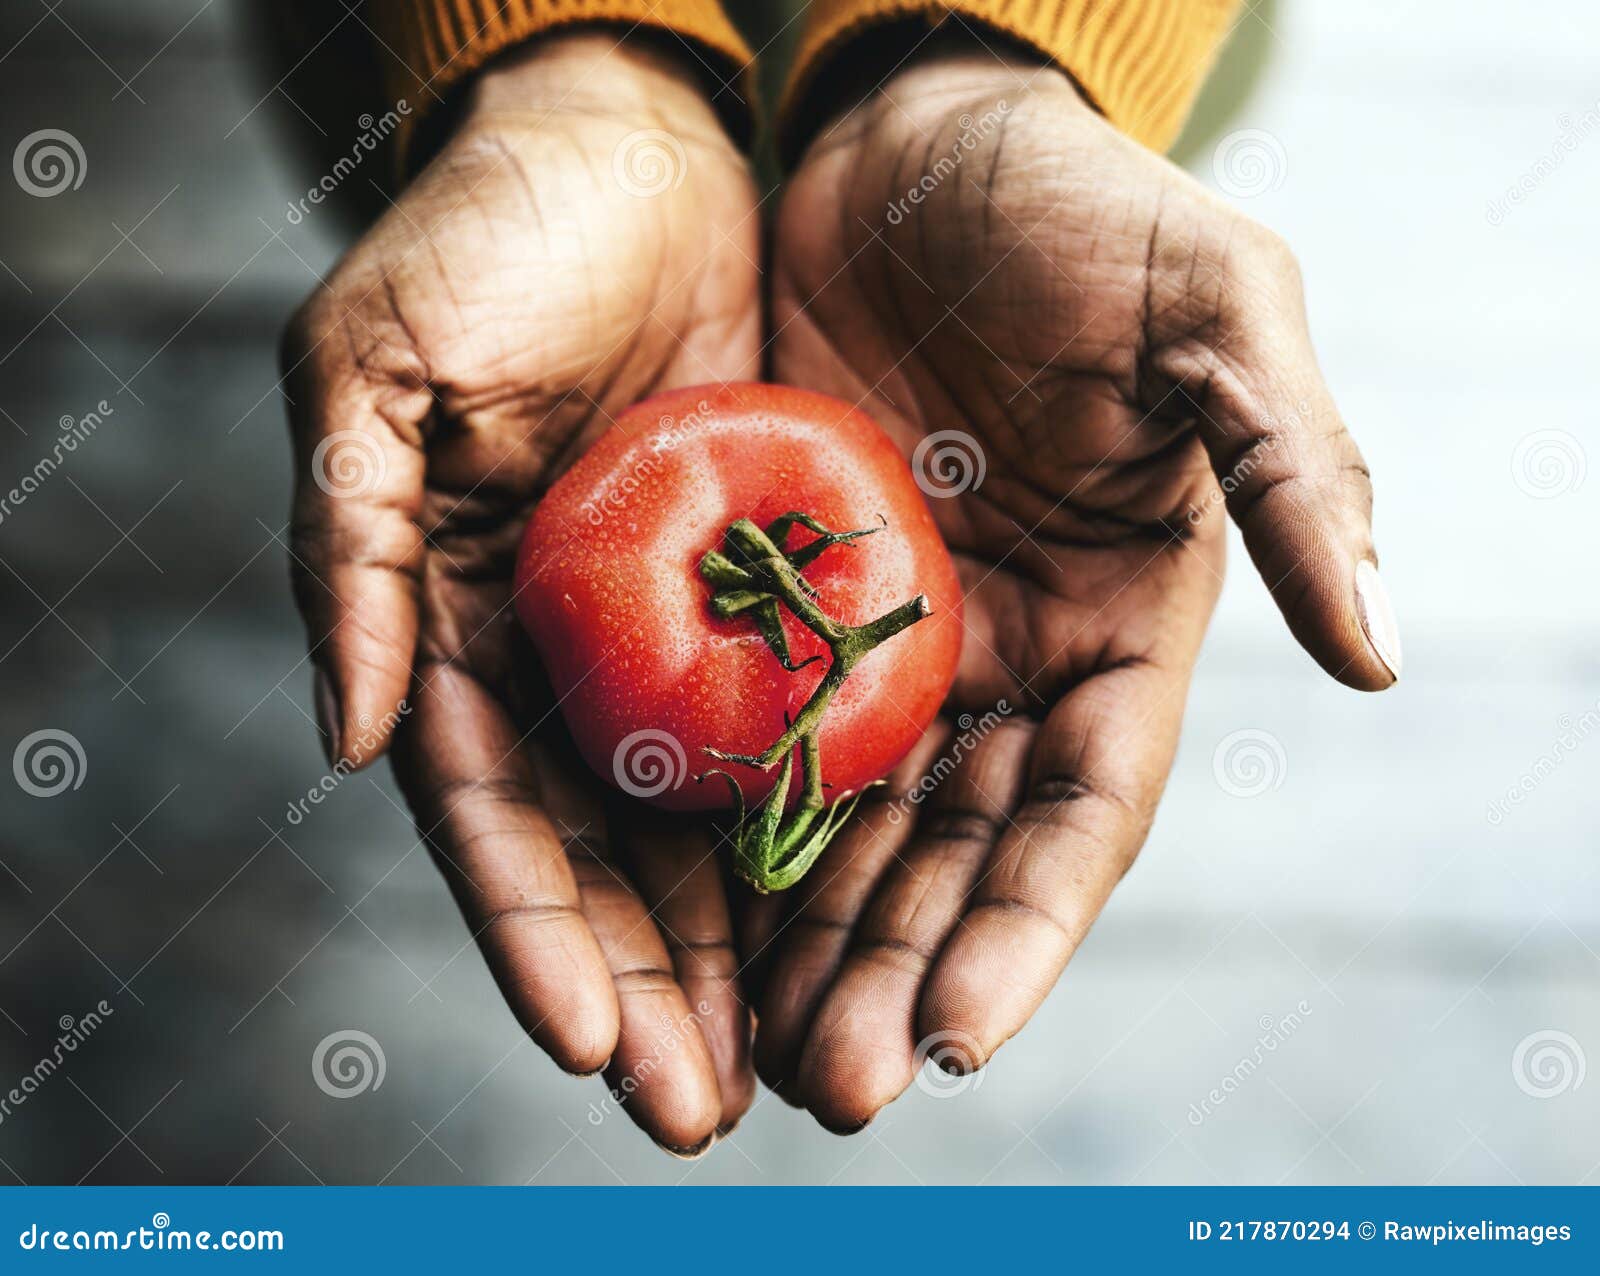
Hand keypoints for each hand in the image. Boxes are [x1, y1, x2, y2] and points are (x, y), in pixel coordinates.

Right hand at [280, 33, 760, 1152]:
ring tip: (800, 1067)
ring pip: (718, 824)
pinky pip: (815, 722)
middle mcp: (577, 661)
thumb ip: (348, 552)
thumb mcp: (375, 372)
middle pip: (612, 858)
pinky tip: (866, 916)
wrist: (630, 148)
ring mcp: (684, 636)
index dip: (533, 934)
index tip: (583, 1043)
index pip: (495, 818)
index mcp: (466, 632)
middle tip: (699, 1114)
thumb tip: (351, 738)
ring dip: (750, 953)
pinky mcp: (787, 587)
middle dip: (652, 992)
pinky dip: (832, 825)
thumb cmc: (486, 242)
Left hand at [754, 39, 1399, 1128]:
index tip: (956, 1036)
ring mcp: (887, 638)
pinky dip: (720, 831)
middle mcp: (1006, 656)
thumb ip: (1297, 470)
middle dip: (896, 971)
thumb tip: (1381, 652)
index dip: (1029, 931)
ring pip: (847, 823)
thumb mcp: (1216, 312)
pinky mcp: (775, 595)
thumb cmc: (1078, 208)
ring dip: (805, 943)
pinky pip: (743, 731)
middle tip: (828, 1085)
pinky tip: (679, 917)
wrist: (910, 134)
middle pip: (954, 850)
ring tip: (747, 1053)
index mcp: (1123, 621)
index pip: (1083, 812)